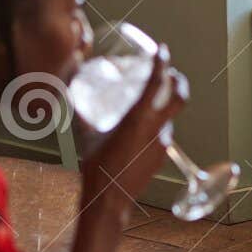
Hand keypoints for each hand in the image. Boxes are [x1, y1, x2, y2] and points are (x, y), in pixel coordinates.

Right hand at [81, 47, 186, 207]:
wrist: (109, 200)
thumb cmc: (96, 167)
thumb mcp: (88, 136)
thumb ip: (83, 116)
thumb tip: (72, 97)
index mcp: (138, 118)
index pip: (157, 82)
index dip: (162, 63)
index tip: (162, 50)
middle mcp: (155, 128)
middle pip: (179, 98)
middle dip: (179, 82)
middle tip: (172, 73)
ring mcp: (162, 144)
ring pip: (169, 118)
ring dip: (163, 108)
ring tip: (149, 106)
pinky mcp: (161, 157)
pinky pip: (162, 136)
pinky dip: (156, 128)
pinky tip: (142, 133)